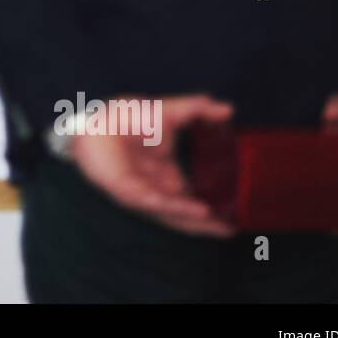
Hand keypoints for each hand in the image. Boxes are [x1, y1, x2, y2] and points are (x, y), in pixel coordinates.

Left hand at [69, 93, 235, 237]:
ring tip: (225, 228)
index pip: (196, 194)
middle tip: (237, 228)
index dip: (216, 202)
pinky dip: (181, 208)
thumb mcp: (169, 111)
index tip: (239, 208)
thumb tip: (228, 109)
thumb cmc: (128, 117)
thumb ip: (198, 109)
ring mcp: (146, 193)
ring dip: (200, 224)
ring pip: (177, 216)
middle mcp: (159, 188)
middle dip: (212, 223)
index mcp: (169, 174)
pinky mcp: (132, 194)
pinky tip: (202, 211)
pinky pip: (160, 204)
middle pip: (188, 213)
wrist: (98, 120)